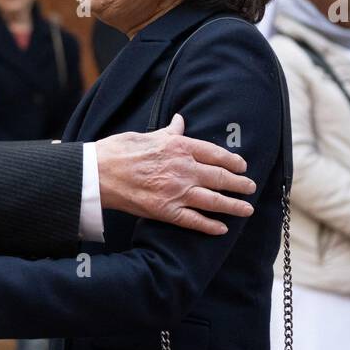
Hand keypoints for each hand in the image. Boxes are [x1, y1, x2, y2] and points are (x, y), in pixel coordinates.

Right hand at [95, 113, 255, 235]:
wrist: (98, 172)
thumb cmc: (119, 151)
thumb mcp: (148, 135)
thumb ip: (169, 132)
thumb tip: (180, 120)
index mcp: (180, 147)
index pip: (216, 153)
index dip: (233, 161)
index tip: (242, 166)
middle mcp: (184, 169)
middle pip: (221, 178)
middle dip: (240, 184)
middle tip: (250, 188)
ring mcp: (176, 191)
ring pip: (214, 201)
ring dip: (234, 206)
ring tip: (246, 209)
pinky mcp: (165, 211)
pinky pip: (194, 220)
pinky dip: (210, 226)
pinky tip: (222, 229)